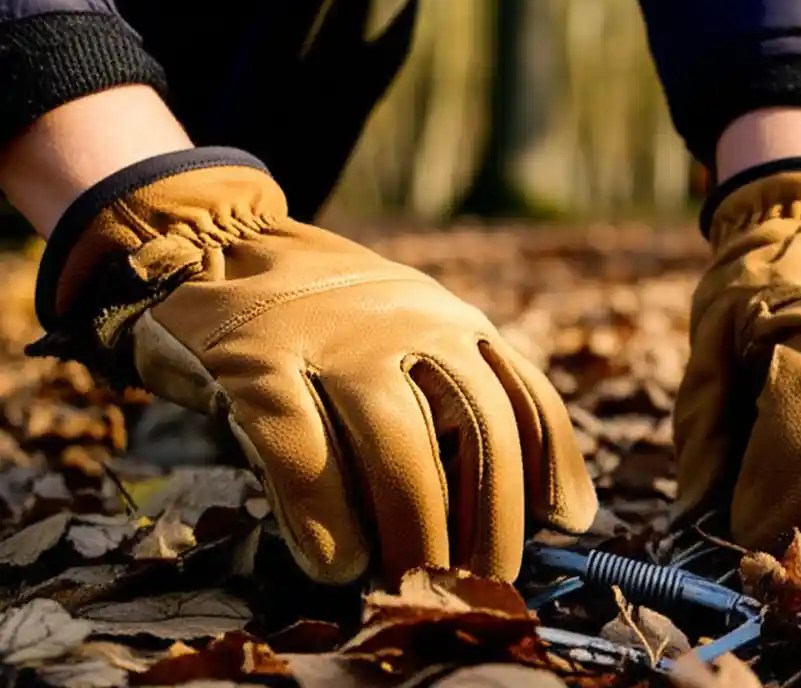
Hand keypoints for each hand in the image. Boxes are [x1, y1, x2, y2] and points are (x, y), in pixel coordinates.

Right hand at [31, 148, 596, 582]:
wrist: (214, 242)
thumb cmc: (327, 318)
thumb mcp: (408, 330)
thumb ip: (451, 393)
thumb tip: (511, 501)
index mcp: (450, 321)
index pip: (525, 395)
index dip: (554, 463)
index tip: (564, 519)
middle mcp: (405, 323)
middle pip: (476, 428)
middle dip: (493, 516)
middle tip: (487, 576)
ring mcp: (331, 339)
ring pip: (398, 447)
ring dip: (416, 528)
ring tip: (415, 580)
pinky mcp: (253, 362)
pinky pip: (299, 451)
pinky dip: (324, 515)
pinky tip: (337, 564)